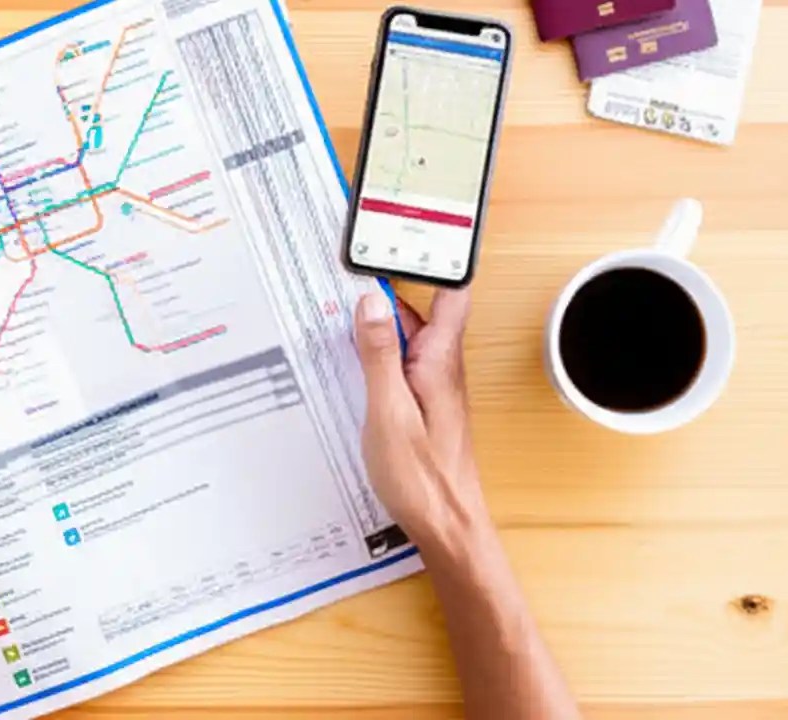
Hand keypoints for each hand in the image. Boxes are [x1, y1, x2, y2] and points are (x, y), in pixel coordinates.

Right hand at [354, 290, 487, 551]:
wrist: (447, 526)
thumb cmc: (423, 478)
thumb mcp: (389, 411)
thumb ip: (379, 355)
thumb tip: (370, 304)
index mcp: (439, 360)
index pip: (449, 292)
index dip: (427, 264)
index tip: (391, 249)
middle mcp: (441, 368)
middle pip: (418, 313)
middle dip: (384, 294)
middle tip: (344, 282)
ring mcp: (433, 387)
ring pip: (406, 340)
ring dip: (376, 330)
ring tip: (339, 321)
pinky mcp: (422, 406)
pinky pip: (399, 367)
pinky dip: (375, 359)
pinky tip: (351, 369)